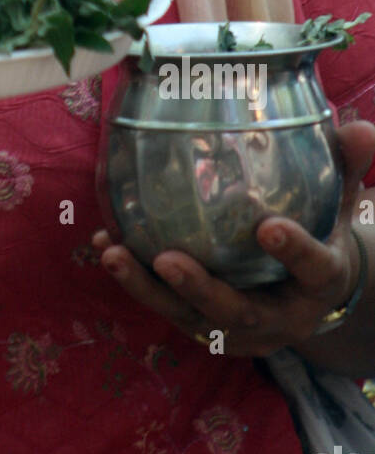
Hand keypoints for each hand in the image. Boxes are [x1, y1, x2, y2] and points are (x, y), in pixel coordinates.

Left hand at [92, 121, 374, 357]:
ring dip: (147, 288)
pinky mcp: (204, 325)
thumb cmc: (323, 232)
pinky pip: (164, 305)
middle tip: (167, 259)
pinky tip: (104, 244)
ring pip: (188, 316)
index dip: (294, 251)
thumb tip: (360, 124)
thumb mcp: (341, 204)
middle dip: (200, 289)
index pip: (313, 269)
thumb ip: (348, 167)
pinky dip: (135, 279)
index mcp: (319, 282)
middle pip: (235, 311)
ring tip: (113, 252)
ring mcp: (237, 329)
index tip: (269, 227)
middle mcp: (277, 317)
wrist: (312, 294)